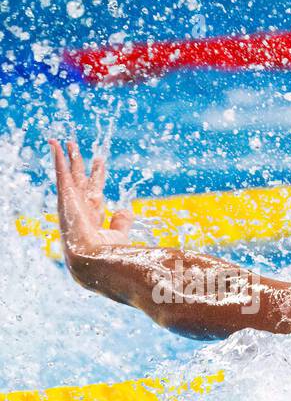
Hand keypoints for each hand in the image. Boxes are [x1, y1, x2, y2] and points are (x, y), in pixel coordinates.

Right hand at [48, 136, 133, 257]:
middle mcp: (80, 208)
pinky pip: (60, 173)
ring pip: (69, 174)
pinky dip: (58, 158)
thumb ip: (122, 222)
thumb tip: (125, 210)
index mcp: (92, 216)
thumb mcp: (118, 234)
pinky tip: (55, 144)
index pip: (94, 190)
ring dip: (67, 157)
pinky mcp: (65, 196)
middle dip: (80, 163)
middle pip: (80, 180)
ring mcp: (71, 202)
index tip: (100, 161)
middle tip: (77, 146)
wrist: (94, 259)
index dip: (97, 175)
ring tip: (66, 141)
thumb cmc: (107, 252)